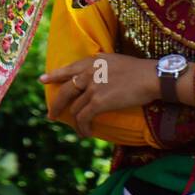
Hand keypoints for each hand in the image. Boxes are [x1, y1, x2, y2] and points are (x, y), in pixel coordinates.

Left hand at [40, 53, 159, 138]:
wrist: (152, 77)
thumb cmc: (139, 70)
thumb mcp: (115, 61)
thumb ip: (100, 68)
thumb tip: (93, 78)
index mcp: (93, 61)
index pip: (68, 69)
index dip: (54, 75)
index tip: (42, 80)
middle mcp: (89, 72)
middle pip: (65, 91)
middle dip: (56, 105)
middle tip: (51, 115)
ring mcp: (92, 87)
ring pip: (74, 108)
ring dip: (75, 122)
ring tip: (79, 129)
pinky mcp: (99, 102)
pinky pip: (83, 118)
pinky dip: (83, 128)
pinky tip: (87, 133)